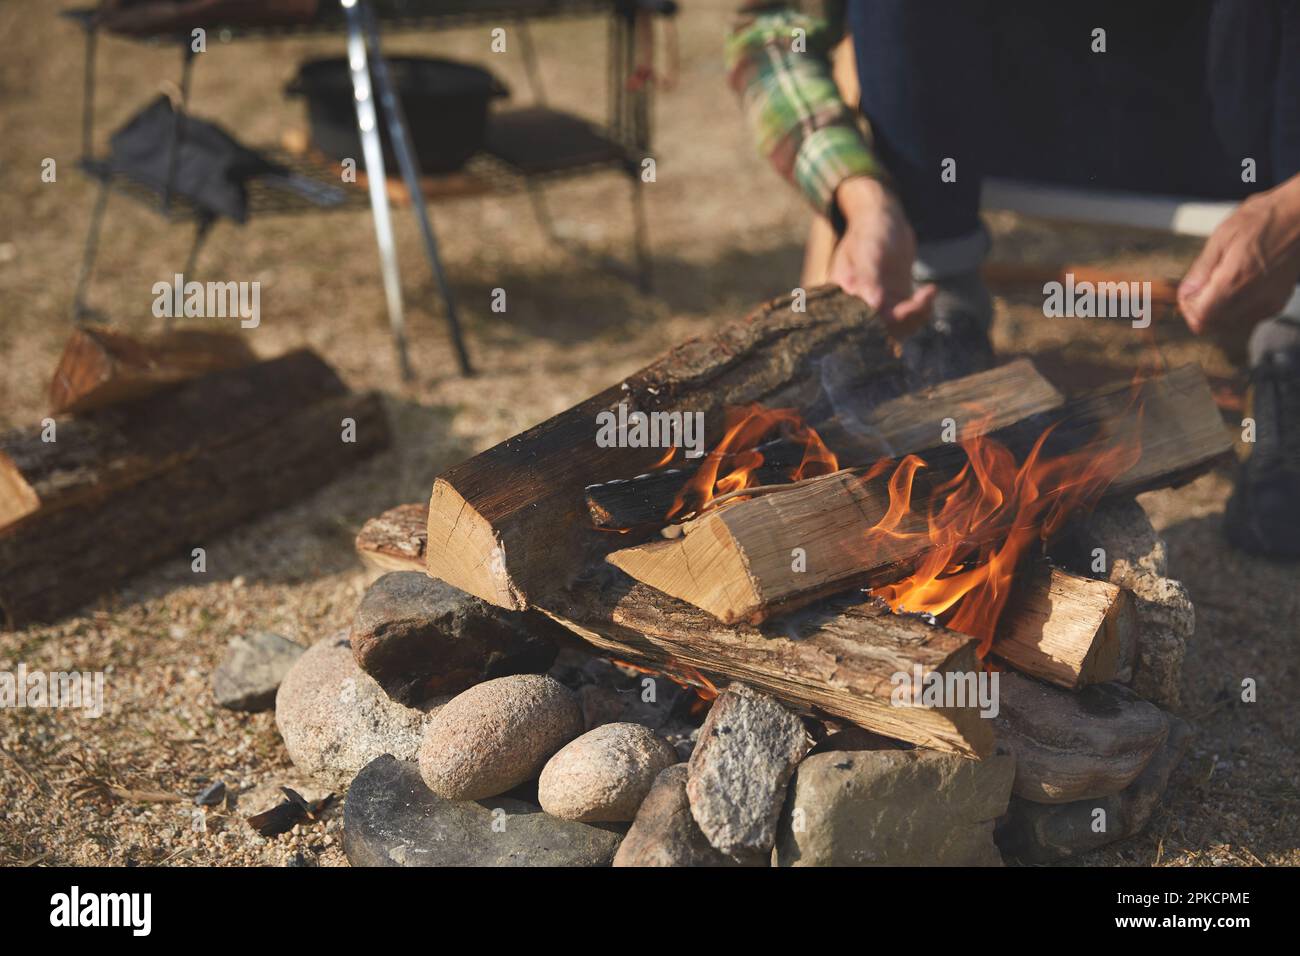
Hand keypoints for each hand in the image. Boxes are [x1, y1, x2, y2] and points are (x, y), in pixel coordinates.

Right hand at [829, 176, 935, 336]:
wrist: (884, 218)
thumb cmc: (872, 229)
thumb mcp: (870, 250)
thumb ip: (869, 278)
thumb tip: (874, 305)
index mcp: (842, 296)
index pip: (859, 324)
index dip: (882, 324)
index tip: (906, 308)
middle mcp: (857, 304)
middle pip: (880, 331)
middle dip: (905, 321)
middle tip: (923, 299)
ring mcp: (877, 304)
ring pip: (897, 328)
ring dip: (916, 317)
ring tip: (928, 293)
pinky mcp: (894, 301)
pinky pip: (908, 318)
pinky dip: (922, 310)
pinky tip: (929, 291)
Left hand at [1179, 175, 1299, 336]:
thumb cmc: (1265, 218)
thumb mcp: (1223, 236)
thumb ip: (1202, 269)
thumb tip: (1186, 293)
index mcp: (1235, 282)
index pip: (1201, 318)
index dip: (1189, 307)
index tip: (1190, 290)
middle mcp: (1254, 299)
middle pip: (1213, 323)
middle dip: (1202, 307)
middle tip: (1205, 282)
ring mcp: (1268, 303)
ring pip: (1230, 322)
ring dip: (1219, 307)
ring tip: (1224, 278)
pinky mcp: (1278, 303)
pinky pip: (1248, 315)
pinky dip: (1237, 305)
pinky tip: (1240, 282)